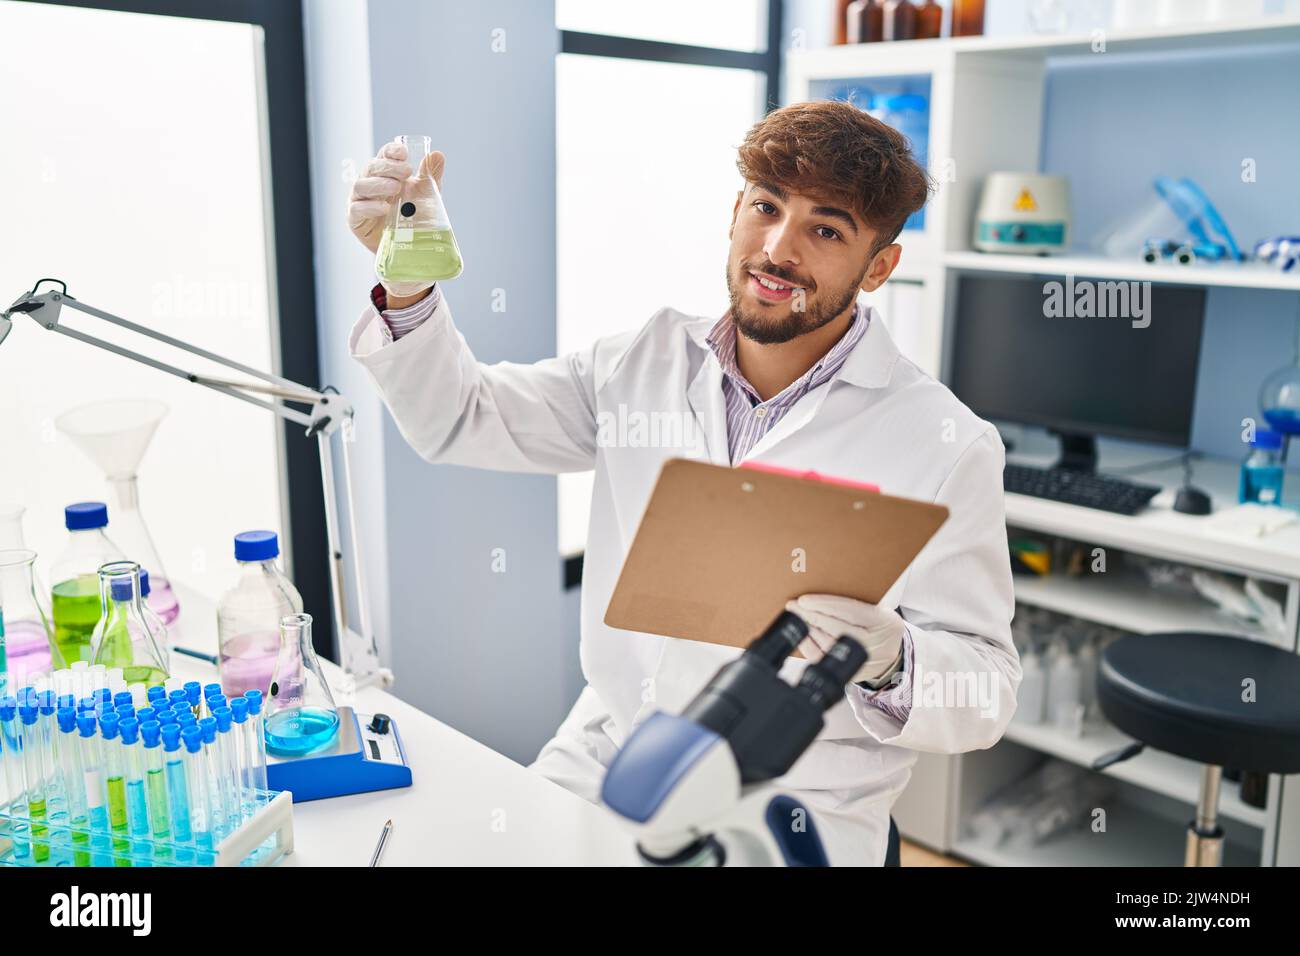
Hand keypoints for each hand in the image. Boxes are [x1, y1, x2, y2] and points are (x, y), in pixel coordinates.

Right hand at [348, 140, 445, 296]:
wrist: (408, 249)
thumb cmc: (413, 217)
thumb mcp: (426, 195)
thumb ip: (430, 176)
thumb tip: (438, 155)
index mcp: (385, 173)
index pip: (383, 155)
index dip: (390, 151)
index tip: (403, 152)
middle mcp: (369, 183)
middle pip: (371, 167)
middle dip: (388, 167)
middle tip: (406, 172)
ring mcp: (359, 200)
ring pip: (361, 185)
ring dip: (378, 184)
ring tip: (396, 188)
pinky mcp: (355, 220)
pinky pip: (357, 209)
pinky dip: (370, 207)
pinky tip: (384, 208)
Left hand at [785, 593, 905, 685]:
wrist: (893, 654)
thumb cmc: (881, 626)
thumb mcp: (880, 609)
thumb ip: (858, 601)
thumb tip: (822, 589)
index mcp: (885, 623)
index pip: (851, 611)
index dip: (825, 605)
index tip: (805, 600)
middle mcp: (875, 644)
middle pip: (836, 628)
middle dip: (811, 615)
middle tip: (794, 606)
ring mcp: (863, 661)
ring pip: (827, 644)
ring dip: (808, 629)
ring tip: (796, 616)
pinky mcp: (850, 673)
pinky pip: (823, 658)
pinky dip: (809, 644)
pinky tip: (802, 633)